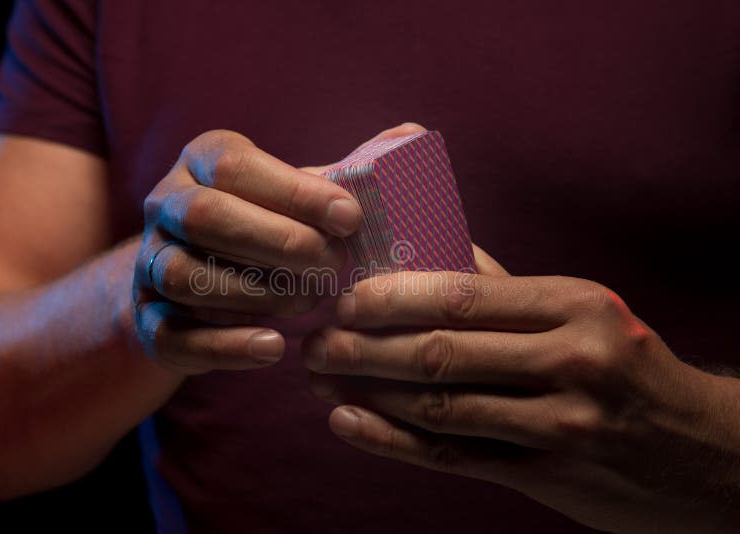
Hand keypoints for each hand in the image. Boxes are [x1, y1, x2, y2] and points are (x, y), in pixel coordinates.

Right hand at [132, 129, 361, 373]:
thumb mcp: (295, 193)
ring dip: (253, 292)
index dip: (296, 192)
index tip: (352, 218)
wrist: (196, 276)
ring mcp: (150, 264)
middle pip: (205, 216)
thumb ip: (343, 171)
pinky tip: (273, 348)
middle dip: (276, 241)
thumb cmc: (263, 225)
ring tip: (308, 303)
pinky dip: (225, 345)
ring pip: (184, 275)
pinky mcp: (148, 319)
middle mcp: (167, 206)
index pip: (237, 166)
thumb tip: (411, 136)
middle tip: (333, 264)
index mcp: (202, 163)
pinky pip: (173, 335)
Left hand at [303, 247, 739, 532]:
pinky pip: (455, 455)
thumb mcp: (582, 314)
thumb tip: (428, 247)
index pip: (463, 296)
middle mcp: (573, 361)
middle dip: (364, 347)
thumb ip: (504, 287)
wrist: (700, 452)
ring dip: (368, 392)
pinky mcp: (550, 474)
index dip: (391, 299)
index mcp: (576, 305)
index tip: (343, 300)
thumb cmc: (625, 366)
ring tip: (319, 379)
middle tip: (315, 343)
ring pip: (442, 406)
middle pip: (443, 352)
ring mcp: (563, 424)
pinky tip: (348, 423)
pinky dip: (393, 441)